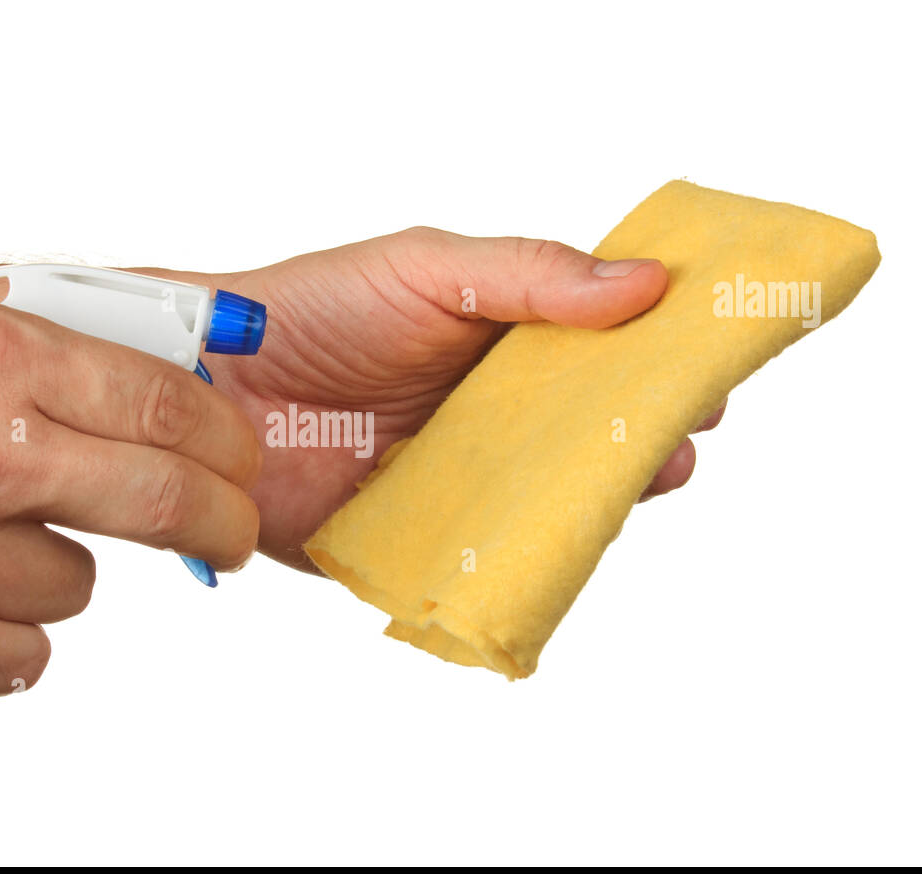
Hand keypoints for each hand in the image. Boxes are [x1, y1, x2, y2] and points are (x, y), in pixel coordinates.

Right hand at [0, 293, 259, 692]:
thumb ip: (50, 355)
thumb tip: (169, 386)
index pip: (166, 407)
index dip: (227, 444)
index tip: (241, 465)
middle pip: (166, 501)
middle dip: (222, 524)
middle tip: (230, 534)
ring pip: (81, 589)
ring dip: (57, 574)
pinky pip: (26, 655)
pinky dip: (6, 635)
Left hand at [184, 228, 725, 567]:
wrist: (212, 388)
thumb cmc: (310, 312)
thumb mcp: (424, 269)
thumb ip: (529, 276)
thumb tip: (647, 284)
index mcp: (496, 343)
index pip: (598, 350)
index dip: (657, 355)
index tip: (709, 360)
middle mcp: (484, 414)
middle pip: (587, 430)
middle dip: (644, 431)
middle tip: (684, 429)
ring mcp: (456, 480)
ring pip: (550, 497)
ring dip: (600, 495)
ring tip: (641, 478)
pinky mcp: (418, 540)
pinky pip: (489, 555)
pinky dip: (529, 556)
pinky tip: (561, 544)